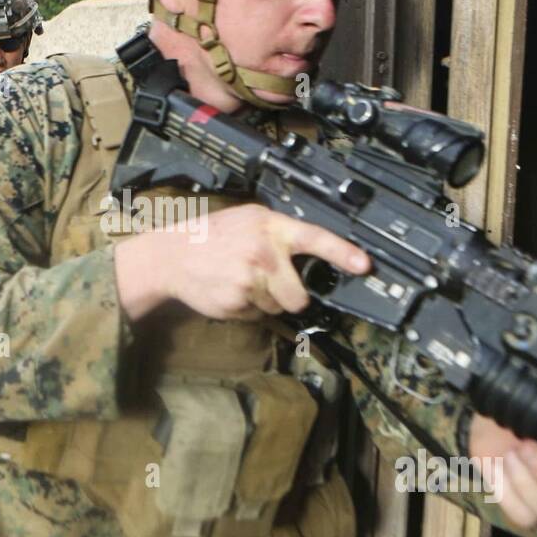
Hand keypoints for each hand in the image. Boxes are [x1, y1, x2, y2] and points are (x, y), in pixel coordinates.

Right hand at [115, 203, 370, 321]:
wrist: (171, 255)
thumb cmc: (212, 236)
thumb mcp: (248, 220)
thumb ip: (279, 232)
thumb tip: (312, 251)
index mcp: (271, 228)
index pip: (315, 239)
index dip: (343, 253)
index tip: (364, 265)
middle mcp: (264, 254)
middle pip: (299, 296)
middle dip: (289, 296)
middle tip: (268, 282)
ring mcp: (250, 281)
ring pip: (277, 308)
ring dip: (264, 301)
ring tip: (240, 280)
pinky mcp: (236, 302)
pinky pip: (256, 316)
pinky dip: (245, 308)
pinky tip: (230, 290)